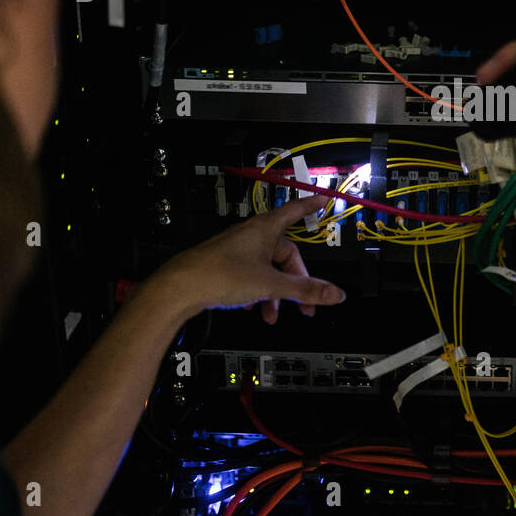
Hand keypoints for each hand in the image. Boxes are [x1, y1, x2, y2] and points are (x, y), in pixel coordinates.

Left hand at [150, 195, 346, 324]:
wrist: (180, 288)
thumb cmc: (220, 275)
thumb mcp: (271, 284)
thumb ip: (305, 290)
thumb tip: (335, 293)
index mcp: (265, 229)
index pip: (294, 211)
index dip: (310, 206)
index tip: (322, 201)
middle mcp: (251, 236)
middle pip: (284, 254)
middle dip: (295, 282)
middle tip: (304, 304)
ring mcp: (237, 250)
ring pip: (266, 269)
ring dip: (274, 294)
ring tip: (271, 314)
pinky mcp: (224, 265)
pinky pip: (250, 276)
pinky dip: (256, 292)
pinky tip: (252, 307)